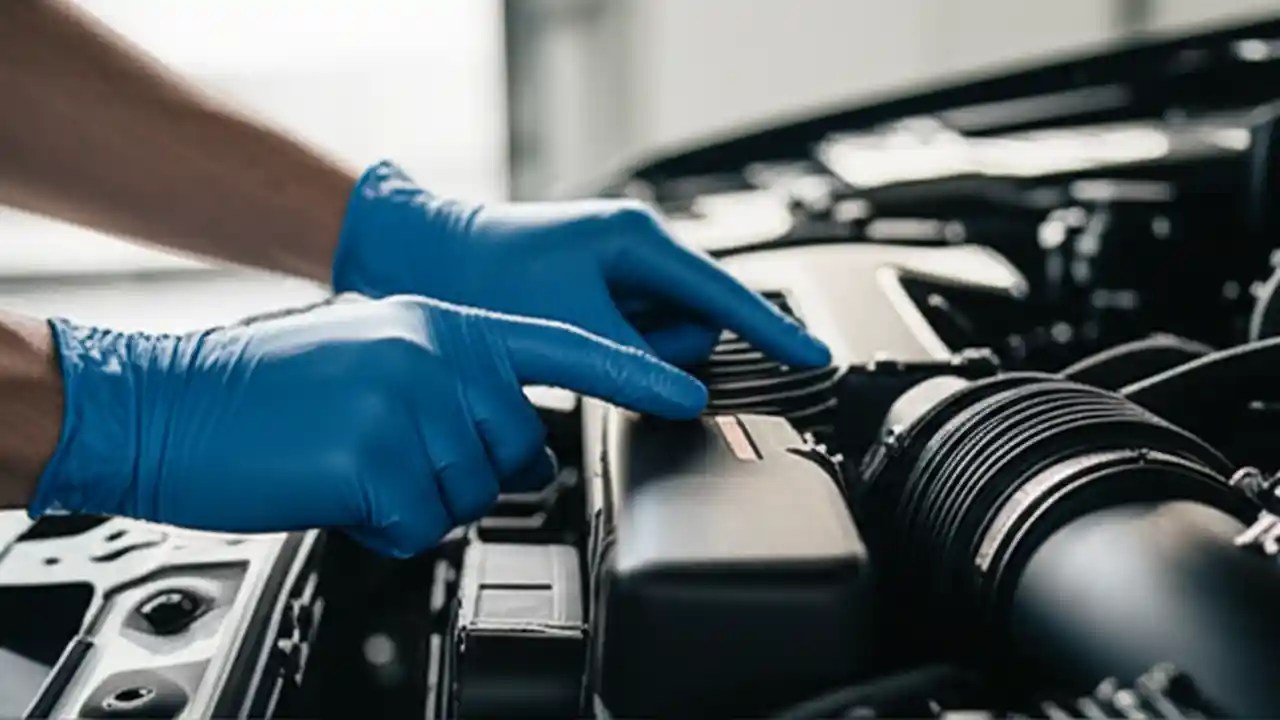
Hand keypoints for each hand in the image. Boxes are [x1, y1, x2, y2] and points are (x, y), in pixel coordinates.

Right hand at [29, 296, 704, 556]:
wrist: (166, 402)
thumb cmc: (263, 388)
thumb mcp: (374, 351)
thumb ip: (450, 376)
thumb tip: (507, 426)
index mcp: (443, 322)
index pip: (563, 348)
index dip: (633, 375)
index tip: (687, 393)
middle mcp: (437, 352)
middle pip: (516, 452)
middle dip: (464, 474)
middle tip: (389, 454)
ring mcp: (410, 401)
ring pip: (469, 498)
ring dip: (415, 501)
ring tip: (351, 463)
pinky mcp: (377, 456)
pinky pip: (420, 529)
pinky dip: (381, 528)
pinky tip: (335, 490)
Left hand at [332, 162, 829, 368]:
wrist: (425, 258)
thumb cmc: (488, 277)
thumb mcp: (572, 327)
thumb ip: (637, 363)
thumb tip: (685, 395)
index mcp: (640, 240)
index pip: (727, 295)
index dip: (773, 331)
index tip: (812, 356)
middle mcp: (637, 247)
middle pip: (693, 321)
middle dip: (662, 349)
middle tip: (606, 350)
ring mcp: (618, 267)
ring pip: (662, 332)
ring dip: (633, 351)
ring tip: (578, 339)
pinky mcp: (599, 287)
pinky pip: (631, 331)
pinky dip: (614, 348)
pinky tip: (573, 341)